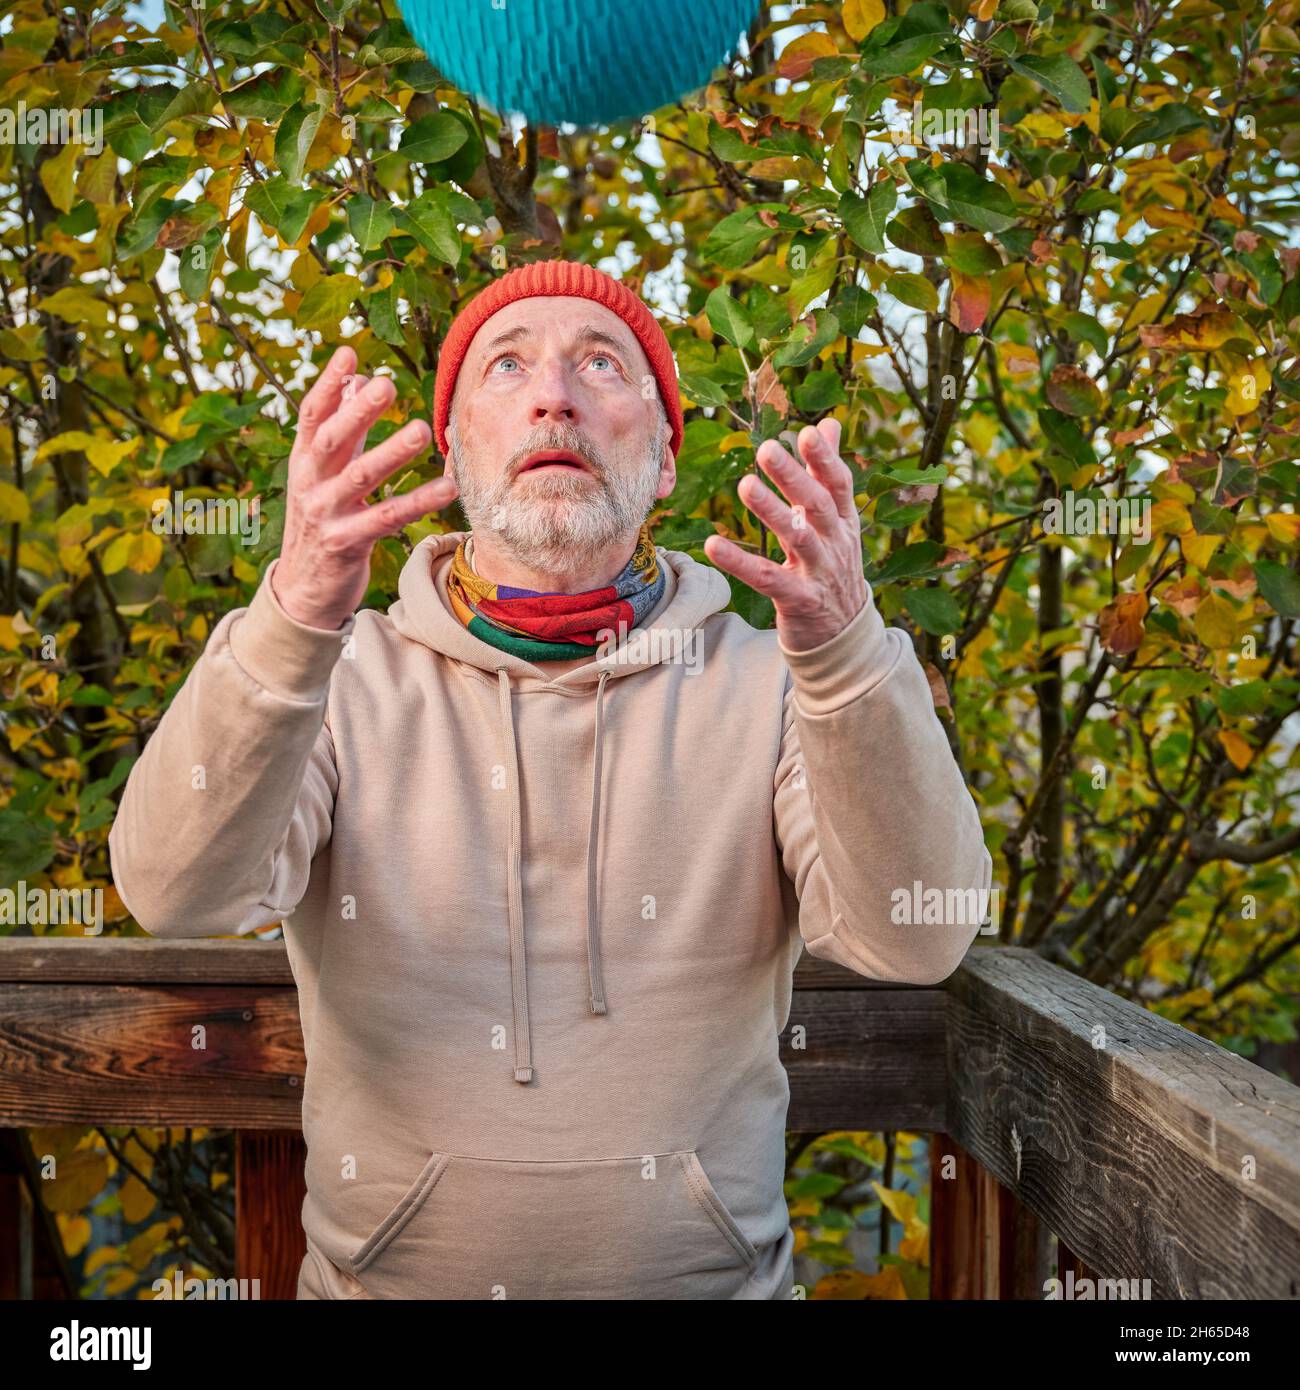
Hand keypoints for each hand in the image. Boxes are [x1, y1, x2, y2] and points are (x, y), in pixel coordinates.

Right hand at [272, 345, 458, 629]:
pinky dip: (418, 502)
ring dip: (392, 453)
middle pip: (332, 440)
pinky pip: (386, 518)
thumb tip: (354, 378)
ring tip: (422, 431)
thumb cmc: (321, 520)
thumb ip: (342, 429)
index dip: (327, 384)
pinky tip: (446, 487)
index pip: (311, 415)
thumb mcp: (323, 474)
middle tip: (386, 384)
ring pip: (360, 478)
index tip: (349, 353)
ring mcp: (325, 514)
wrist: (302, 589)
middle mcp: (309, 484)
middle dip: (357, 412)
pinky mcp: (347, 543)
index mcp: (303, 461)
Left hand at [704, 418, 867, 651]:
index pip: (839, 485)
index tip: (806, 433)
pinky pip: (768, 578)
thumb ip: (827, 473)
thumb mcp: (837, 522)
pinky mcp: (799, 601)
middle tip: (767, 448)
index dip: (825, 459)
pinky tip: (714, 545)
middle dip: (793, 477)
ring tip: (745, 485)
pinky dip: (741, 562)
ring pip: (797, 538)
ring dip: (771, 511)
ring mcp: (819, 574)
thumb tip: (828, 424)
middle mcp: (836, 545)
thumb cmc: (834, 567)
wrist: (844, 634)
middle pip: (817, 506)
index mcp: (845, 522)